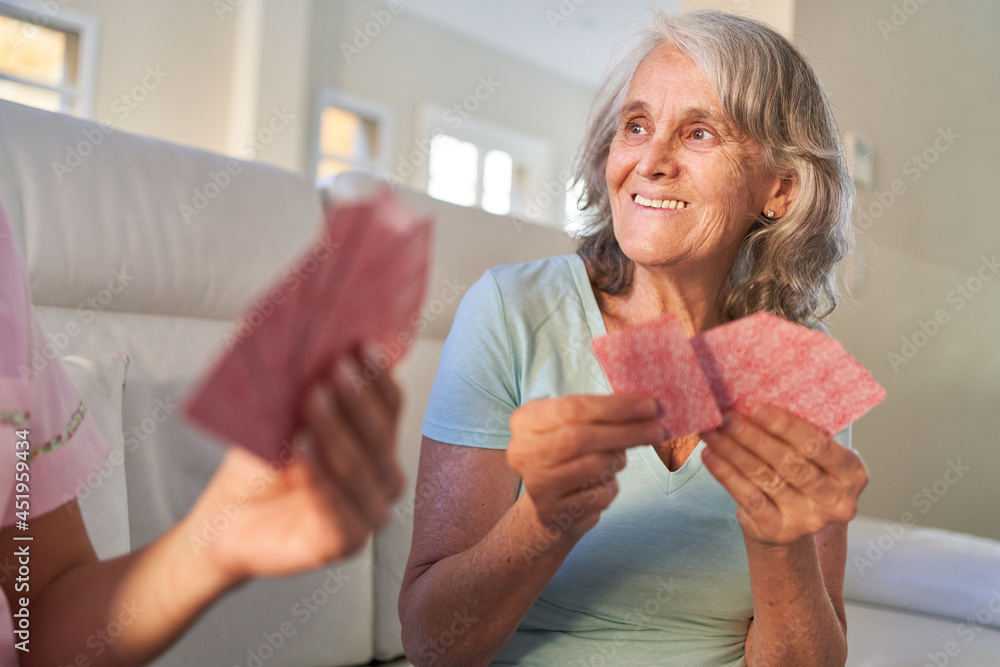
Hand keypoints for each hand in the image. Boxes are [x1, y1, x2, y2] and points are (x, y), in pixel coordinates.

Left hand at [190, 345, 404, 579]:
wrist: (227, 518)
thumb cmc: (262, 464)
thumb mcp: (286, 420)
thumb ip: (310, 393)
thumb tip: (324, 349)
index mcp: (379, 442)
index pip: (391, 406)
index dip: (380, 376)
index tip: (361, 346)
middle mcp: (385, 476)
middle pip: (380, 434)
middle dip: (359, 399)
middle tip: (335, 369)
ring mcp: (371, 512)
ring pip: (361, 468)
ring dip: (337, 431)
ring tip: (314, 400)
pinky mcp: (347, 542)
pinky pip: (339, 508)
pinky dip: (321, 477)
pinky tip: (302, 449)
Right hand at [506, 393, 662, 542]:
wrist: (550, 501)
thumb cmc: (568, 452)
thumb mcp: (573, 423)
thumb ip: (600, 413)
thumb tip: (644, 406)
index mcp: (526, 420)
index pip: (573, 408)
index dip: (614, 407)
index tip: (648, 405)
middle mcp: (523, 451)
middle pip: (582, 438)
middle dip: (625, 432)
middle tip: (657, 429)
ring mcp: (535, 483)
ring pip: (593, 467)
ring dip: (617, 461)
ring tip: (619, 459)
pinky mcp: (551, 512)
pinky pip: (597, 496)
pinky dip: (611, 487)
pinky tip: (604, 484)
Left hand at [701, 404, 867, 545]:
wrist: (792, 523)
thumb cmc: (802, 473)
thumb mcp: (814, 455)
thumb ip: (800, 432)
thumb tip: (755, 398)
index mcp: (852, 473)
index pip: (819, 445)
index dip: (787, 426)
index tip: (756, 408)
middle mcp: (836, 501)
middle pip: (790, 463)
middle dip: (754, 437)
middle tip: (726, 416)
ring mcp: (808, 520)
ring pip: (765, 478)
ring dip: (733, 451)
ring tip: (712, 431)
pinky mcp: (779, 530)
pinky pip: (748, 497)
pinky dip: (726, 474)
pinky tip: (711, 455)